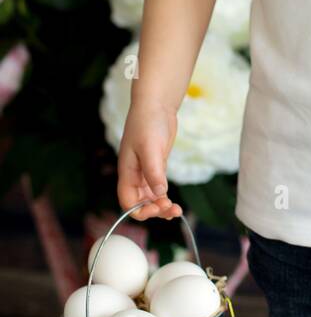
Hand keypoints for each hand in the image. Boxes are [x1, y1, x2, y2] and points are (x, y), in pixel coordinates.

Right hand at [117, 103, 182, 222]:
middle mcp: (135, 175)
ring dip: (161, 207)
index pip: (127, 201)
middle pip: (139, 203)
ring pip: (150, 197)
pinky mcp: (157, 166)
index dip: (139, 211)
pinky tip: (174, 204)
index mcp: (127, 172)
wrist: (156, 105)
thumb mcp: (150, 147)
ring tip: (176, 211)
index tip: (156, 209)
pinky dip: (164, 197)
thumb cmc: (147, 123)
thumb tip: (159, 193)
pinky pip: (158, 188)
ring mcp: (146, 171)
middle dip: (154, 210)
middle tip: (171, 210)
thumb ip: (153, 171)